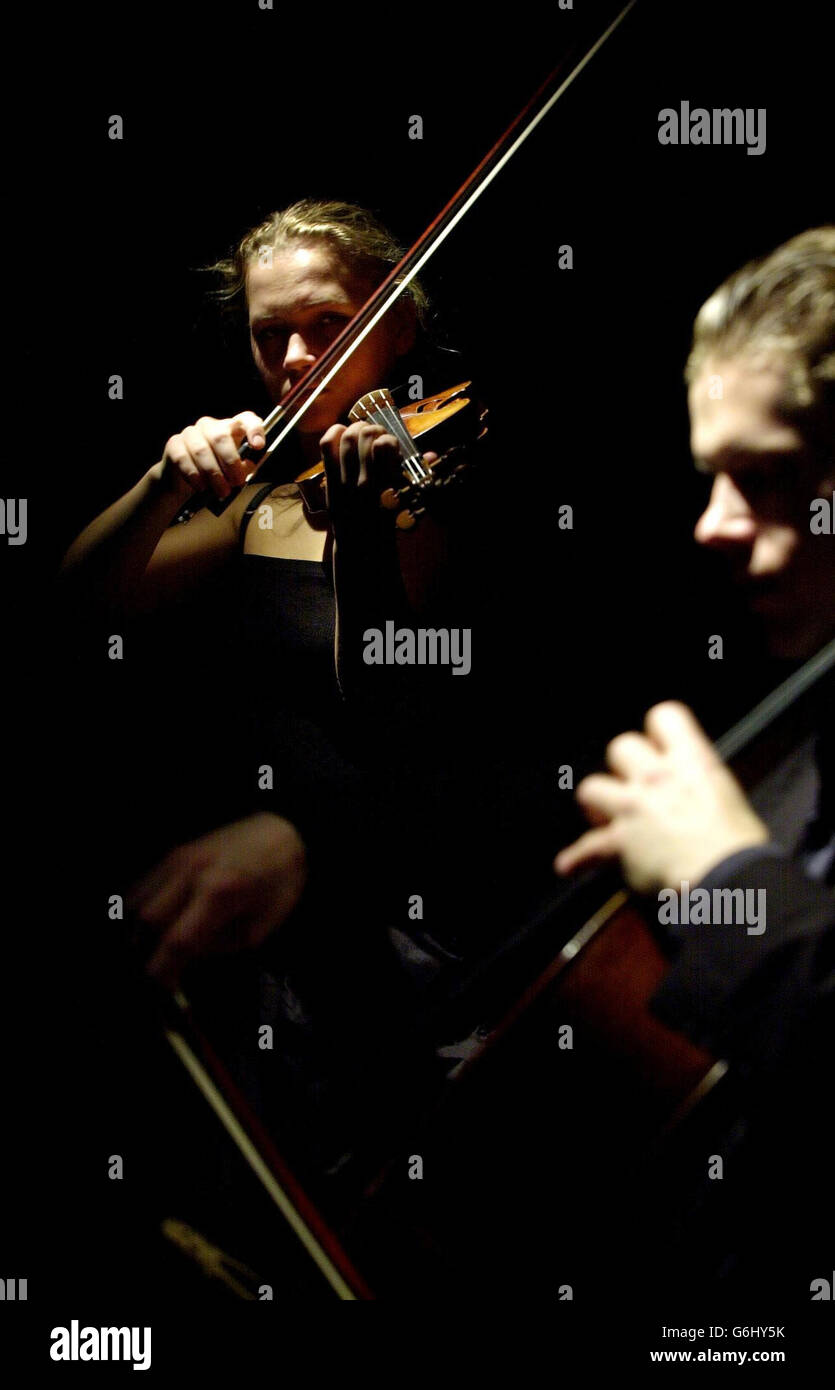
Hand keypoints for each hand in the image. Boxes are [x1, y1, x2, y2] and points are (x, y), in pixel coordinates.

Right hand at [126, 813, 306, 988]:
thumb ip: (217, 946)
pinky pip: (142, 885)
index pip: (176, 941)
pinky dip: (141, 908)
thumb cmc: (280, 882)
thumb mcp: (259, 927)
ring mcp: (179, 859)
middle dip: (148, 950)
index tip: (161, 987)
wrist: (285, 834)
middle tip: (162, 966)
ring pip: (137, 902)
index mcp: (219, 893)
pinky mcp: (174, 853)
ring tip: (156, 945)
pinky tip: (156, 922)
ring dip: (140, 930)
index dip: (163, 970)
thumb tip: (183, 960)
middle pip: (147, 921)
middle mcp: (192, 872)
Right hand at [158, 412, 265, 501]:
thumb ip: (244, 468)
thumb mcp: (234, 472)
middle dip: (231, 463)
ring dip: (213, 474)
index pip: (246, 420)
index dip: (254, 429)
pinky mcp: (174, 444)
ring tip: (221, 491)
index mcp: (230, 428)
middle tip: (236, 482)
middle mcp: (210, 426)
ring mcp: (190, 433)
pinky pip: (184, 458)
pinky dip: (195, 476)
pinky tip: (201, 487)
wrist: (184, 484)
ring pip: (202, 450)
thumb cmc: (215, 475)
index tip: (258, 446)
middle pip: (221, 436)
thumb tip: (246, 467)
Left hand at [319, 421, 437, 540]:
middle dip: (373, 429)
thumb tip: (432, 454)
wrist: (360, 545)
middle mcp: (364, 482)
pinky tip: (342, 432)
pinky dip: (334, 432)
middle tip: (376, 435)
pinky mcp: (330, 481)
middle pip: (365, 435)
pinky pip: (326, 447)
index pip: (384, 445)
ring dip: (356, 428)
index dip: (389, 437)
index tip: (389, 443)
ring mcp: (344, 481)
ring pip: (347, 438)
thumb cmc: (386, 523)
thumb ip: (417, 476)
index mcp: (386, 486)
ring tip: (361, 433)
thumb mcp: (405, 502)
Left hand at [554, 702, 768, 892]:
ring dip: (596, 801)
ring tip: (604, 818)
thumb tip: (699, 799)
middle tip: (634, 788)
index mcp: (691, 761)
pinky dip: (578, 857)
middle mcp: (657, 776)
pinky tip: (569, 864)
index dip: (658, 732)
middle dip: (623, 766)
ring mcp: (633, 806)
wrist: (726, 876)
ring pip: (591, 786)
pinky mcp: (618, 841)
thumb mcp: (729, 798)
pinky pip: (587, 846)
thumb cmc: (740, 844)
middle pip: (620, 747)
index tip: (659, 747)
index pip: (664, 717)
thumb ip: (703, 788)